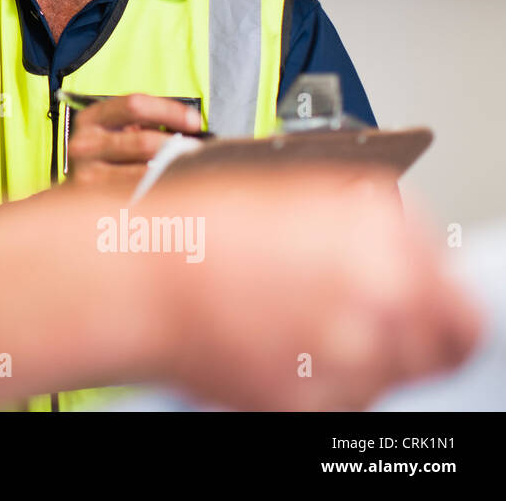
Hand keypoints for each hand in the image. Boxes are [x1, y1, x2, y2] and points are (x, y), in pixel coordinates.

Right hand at [65, 93, 202, 188]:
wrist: (71, 190)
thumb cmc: (104, 156)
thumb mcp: (115, 129)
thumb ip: (145, 123)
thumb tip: (190, 126)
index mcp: (92, 117)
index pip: (135, 104)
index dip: (169, 111)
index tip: (194, 122)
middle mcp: (85, 143)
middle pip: (143, 141)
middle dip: (179, 146)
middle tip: (199, 151)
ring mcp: (87, 174)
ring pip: (145, 171)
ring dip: (174, 169)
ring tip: (190, 169)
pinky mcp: (95, 201)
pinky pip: (139, 194)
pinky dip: (162, 191)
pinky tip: (173, 189)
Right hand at [153, 182, 483, 409]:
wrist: (138, 279)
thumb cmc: (201, 231)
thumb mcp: (300, 195)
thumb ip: (369, 225)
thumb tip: (406, 250)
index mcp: (385, 239)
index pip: (461, 303)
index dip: (439, 305)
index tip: (420, 308)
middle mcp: (381, 299)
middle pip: (441, 348)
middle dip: (407, 336)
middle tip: (361, 323)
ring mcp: (346, 358)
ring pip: (387, 379)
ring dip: (358, 359)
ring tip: (299, 327)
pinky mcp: (307, 404)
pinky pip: (335, 402)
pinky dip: (313, 382)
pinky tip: (274, 346)